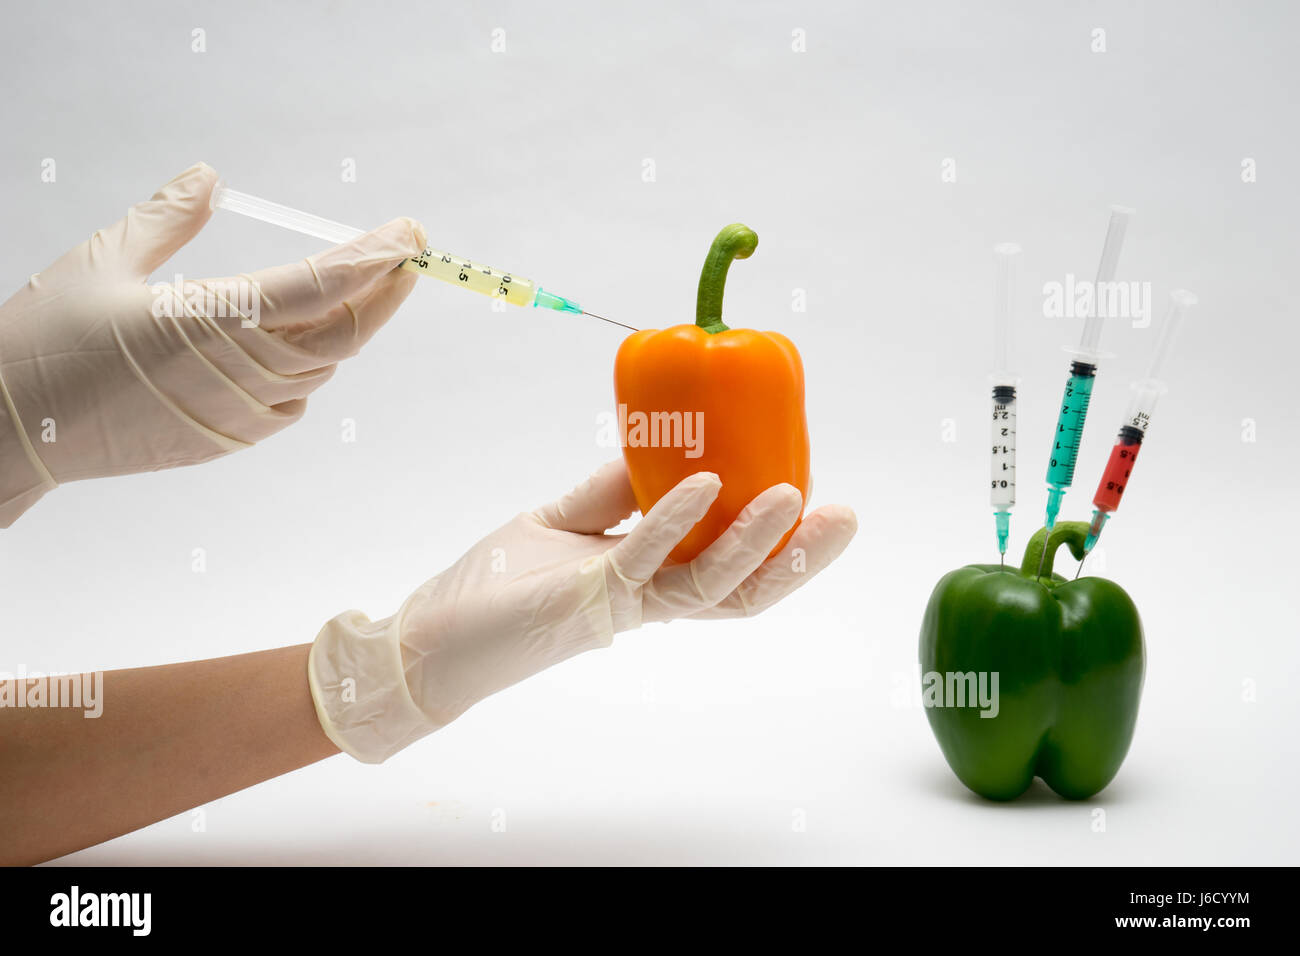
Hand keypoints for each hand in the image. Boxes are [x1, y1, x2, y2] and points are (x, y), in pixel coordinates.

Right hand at [0, 162, 425, 525]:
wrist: (7, 432)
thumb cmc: (46, 342)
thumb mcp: (103, 259)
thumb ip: (167, 217)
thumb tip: (209, 178)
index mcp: (215, 321)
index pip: (321, 286)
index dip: (372, 259)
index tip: (406, 236)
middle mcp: (240, 374)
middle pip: (342, 332)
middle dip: (381, 291)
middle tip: (402, 254)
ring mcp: (238, 415)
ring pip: (320, 368)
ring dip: (345, 327)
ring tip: (356, 287)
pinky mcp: (226, 441)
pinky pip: (292, 402)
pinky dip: (309, 368)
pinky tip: (301, 345)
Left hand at [309, 459, 857, 761]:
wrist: (431, 636)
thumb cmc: (497, 582)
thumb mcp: (564, 519)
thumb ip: (613, 491)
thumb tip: (658, 447)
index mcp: (646, 581)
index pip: (726, 565)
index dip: (776, 541)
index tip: (814, 495)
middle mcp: (645, 599)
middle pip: (740, 588)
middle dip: (797, 557)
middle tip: (846, 516)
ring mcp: (621, 604)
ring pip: (707, 584)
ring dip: (755, 543)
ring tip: (797, 501)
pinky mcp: (586, 601)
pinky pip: (641, 560)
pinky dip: (674, 520)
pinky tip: (706, 485)